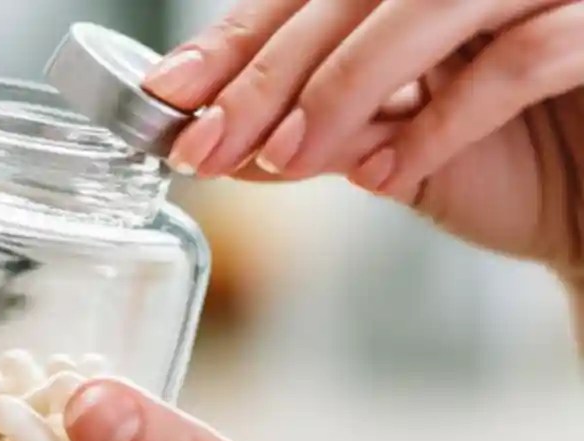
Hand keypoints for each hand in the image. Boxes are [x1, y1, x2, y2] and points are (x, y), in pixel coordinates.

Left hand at [143, 0, 583, 287]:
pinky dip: (440, 122)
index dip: (237, 39)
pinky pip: (518, 62)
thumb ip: (315, 137)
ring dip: (340, 89)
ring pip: (426, 7)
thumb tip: (213, 144)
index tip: (171, 93)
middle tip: (205, 142)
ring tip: (284, 158)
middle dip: (268, 74)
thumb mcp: (394, 152)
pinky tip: (382, 175)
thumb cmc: (519, 167)